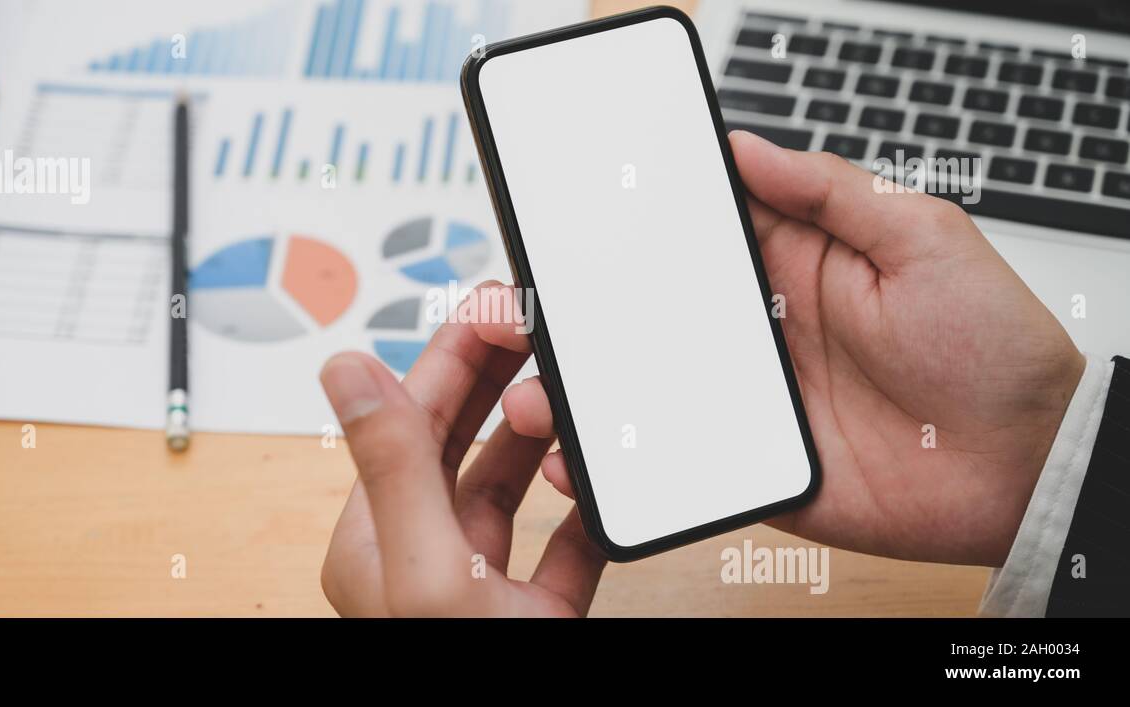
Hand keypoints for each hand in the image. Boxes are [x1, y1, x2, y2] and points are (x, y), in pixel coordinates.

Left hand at [318, 289, 604, 616]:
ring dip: (539, 437)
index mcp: (378, 544)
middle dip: (494, 377)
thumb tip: (346, 368)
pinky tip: (596, 476)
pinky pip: (567, 546)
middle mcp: (425, 559)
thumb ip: (396, 466)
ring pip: (508, 488)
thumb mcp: (427, 566)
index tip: (492, 309)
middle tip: (528, 325)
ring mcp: (482, 587)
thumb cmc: (459, 680)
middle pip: (459, 442)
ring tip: (565, 394)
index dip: (454, 357)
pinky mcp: (536, 615)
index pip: (412, 424)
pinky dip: (585, 508)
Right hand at [535, 131, 1084, 566]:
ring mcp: (754, 402)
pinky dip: (630, 465)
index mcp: (793, 268)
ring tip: (540, 391)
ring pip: (653, 389)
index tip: (577, 224)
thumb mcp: (924, 238)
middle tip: (532, 313)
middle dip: (590, 315)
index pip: (696, 238)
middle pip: (656, 315)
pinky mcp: (755, 466)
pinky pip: (681, 463)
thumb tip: (746, 144)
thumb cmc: (991, 347)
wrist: (1027, 468)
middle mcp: (762, 332)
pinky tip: (586, 460)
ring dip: (594, 390)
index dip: (636, 228)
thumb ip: (831, 191)